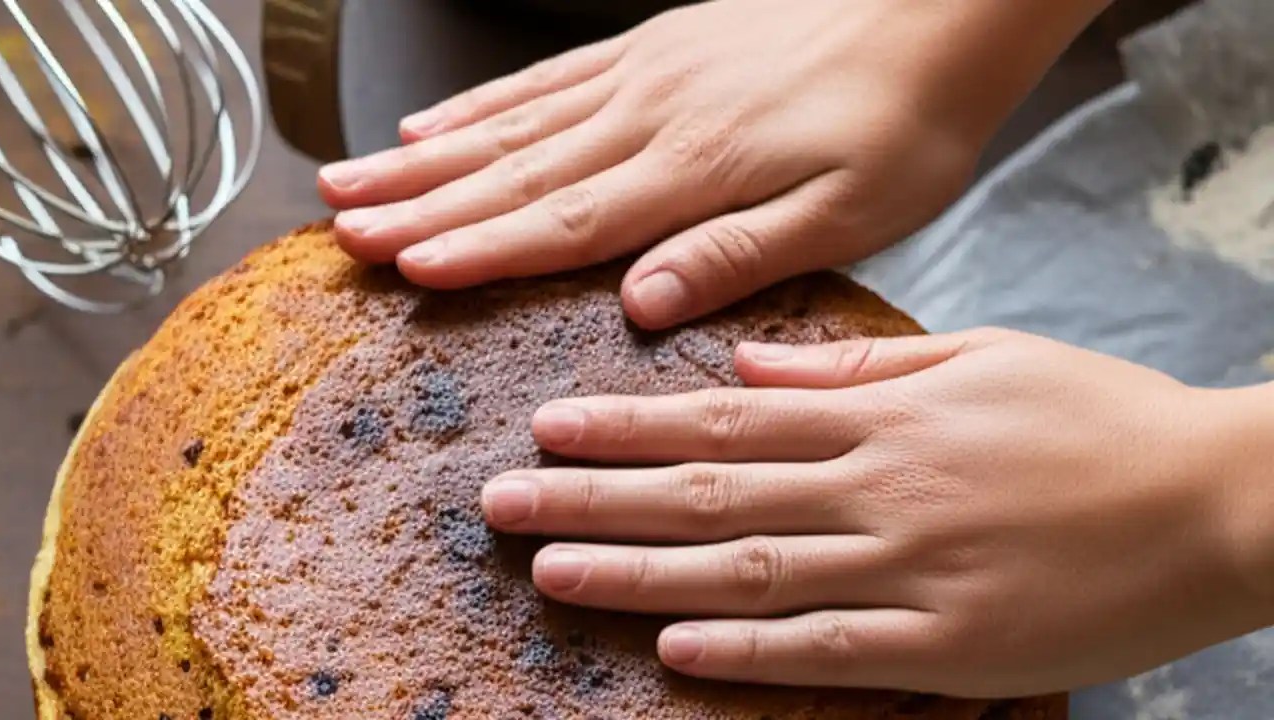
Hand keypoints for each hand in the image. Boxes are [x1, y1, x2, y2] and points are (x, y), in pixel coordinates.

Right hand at [320, 0, 1105, 328]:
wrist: (938, 12)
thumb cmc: (903, 126)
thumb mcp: (847, 215)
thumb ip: (737, 257)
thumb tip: (641, 304)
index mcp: (691, 170)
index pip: (563, 221)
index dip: (479, 247)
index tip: (403, 267)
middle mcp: (648, 117)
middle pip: (515, 169)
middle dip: (421, 200)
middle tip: (340, 223)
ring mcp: (644, 74)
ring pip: (516, 122)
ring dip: (429, 153)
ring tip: (354, 174)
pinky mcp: (654, 46)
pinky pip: (551, 77)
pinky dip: (487, 101)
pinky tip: (439, 119)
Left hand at [480, 329, 1273, 696]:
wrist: (1216, 501)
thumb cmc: (1098, 420)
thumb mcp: (982, 358)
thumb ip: (859, 364)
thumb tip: (752, 356)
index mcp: (880, 417)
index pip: (722, 417)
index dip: (626, 424)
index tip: (548, 428)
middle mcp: (875, 488)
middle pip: (707, 492)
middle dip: (594, 499)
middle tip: (503, 505)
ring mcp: (906, 570)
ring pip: (743, 570)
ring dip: (637, 574)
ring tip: (550, 574)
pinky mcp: (947, 645)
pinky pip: (827, 651)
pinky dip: (746, 653)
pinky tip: (671, 650)